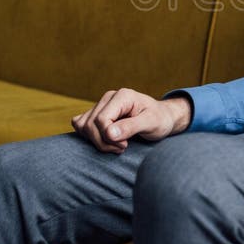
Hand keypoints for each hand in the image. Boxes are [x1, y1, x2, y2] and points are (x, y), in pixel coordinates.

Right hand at [71, 88, 191, 153]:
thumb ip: (131, 127)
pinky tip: (106, 140)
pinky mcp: (97, 113)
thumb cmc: (160, 120)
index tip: (126, 145)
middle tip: (123, 147)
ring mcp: (101, 104)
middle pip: (90, 125)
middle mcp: (109, 97)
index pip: (101, 120)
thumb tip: (109, 133)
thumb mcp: (151, 123)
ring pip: (83, 126)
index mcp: (122, 96)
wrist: (163, 118)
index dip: (109, 137)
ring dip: (98, 141)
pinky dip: (89, 136)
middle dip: (104, 142)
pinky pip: (80, 125)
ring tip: (117, 144)